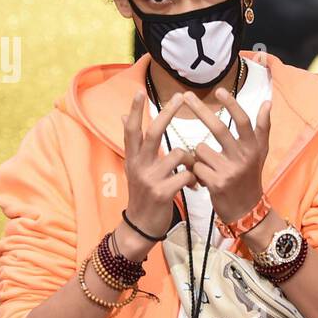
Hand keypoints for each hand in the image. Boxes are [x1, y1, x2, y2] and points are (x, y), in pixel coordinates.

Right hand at [119, 89, 198, 239]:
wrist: (141, 226)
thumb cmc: (143, 193)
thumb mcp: (134, 168)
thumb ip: (133, 143)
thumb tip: (123, 116)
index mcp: (132, 159)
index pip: (132, 130)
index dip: (136, 111)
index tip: (140, 91)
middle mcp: (138, 166)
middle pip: (153, 133)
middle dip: (167, 114)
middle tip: (180, 97)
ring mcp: (150, 179)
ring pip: (179, 154)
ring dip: (190, 160)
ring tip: (192, 172)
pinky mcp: (162, 193)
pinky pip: (186, 174)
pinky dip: (194, 179)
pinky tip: (193, 186)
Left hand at [184, 87, 272, 224]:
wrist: (247, 211)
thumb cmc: (250, 177)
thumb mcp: (260, 153)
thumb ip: (262, 128)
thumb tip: (267, 102)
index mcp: (253, 148)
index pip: (243, 122)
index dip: (232, 105)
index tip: (219, 90)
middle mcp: (243, 158)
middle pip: (219, 129)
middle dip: (201, 110)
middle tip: (186, 96)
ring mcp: (230, 171)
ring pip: (201, 149)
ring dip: (199, 155)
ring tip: (209, 166)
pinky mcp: (217, 184)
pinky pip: (196, 166)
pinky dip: (195, 170)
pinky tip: (204, 179)